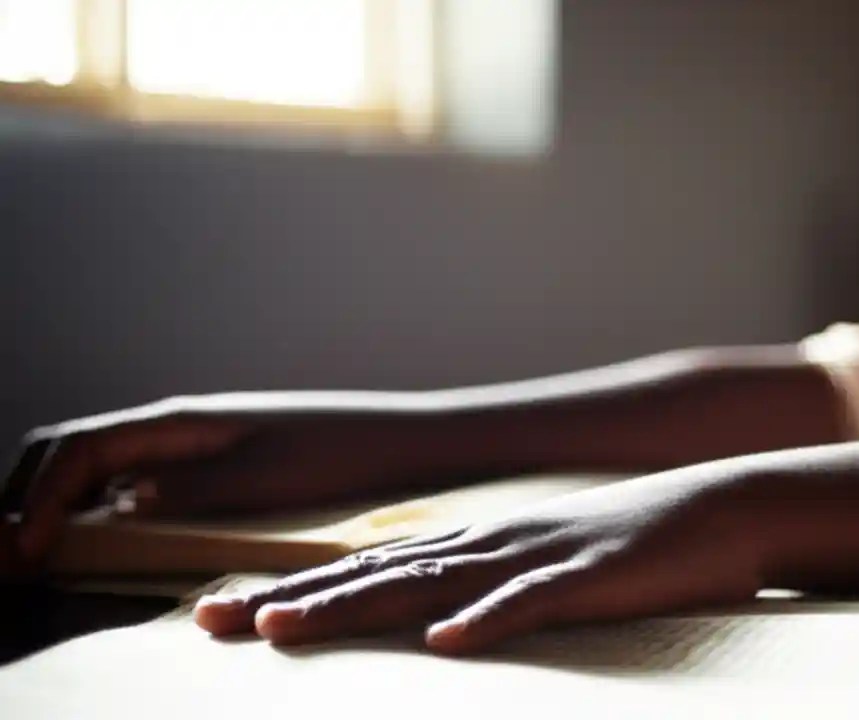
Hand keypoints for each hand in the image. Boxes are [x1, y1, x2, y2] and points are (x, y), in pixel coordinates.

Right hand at [3, 395, 443, 567]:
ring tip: (36, 551)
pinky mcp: (216, 464)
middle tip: (10, 555)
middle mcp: (178, 426)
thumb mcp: (261, 480)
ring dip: (59, 502)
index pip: (77, 450)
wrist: (405, 442)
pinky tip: (103, 537)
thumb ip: (188, 491)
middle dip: (27, 496)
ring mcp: (194, 443)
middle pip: (73, 452)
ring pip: (101, 466)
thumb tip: (120, 501)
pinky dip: (101, 506)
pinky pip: (138, 480)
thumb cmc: (343, 455)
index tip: (22, 550)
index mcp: (180, 422)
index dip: (34, 498)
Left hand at [193, 469, 763, 654]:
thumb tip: (435, 626)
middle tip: (209, 622)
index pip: (371, 569)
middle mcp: (490, 546)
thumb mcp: (546, 565)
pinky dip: (487, 622)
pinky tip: (446, 642)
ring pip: (431, 585)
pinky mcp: (588, 576)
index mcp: (478, 546)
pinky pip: (531, 604)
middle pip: (376, 574)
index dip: (297, 590)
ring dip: (355, 606)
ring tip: (285, 628)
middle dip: (291, 598)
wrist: (717, 507)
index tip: (229, 614)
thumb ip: (490, 589)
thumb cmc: (632, 547)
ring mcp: (536, 557)